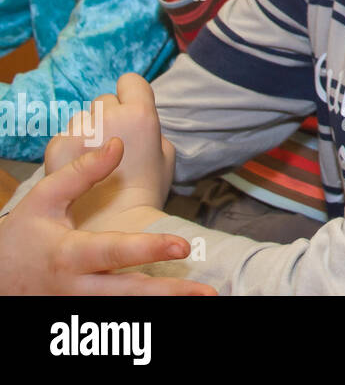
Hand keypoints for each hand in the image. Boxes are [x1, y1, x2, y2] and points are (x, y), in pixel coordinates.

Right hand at [0, 139, 214, 294]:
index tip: (182, 246)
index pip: (114, 252)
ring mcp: (82, 307)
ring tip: (205, 298)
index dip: (148, 249)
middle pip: (129, 293)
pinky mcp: (86, 315)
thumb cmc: (22, 236)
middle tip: (206, 291)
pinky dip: (148, 312)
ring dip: (167, 305)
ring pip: (128, 310)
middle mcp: (79, 287)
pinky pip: (120, 316)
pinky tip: (181, 304)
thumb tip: (118, 144)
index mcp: (70, 255)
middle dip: (168, 292)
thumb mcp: (44, 199)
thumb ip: (83, 173)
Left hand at [45, 73, 175, 231]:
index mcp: (140, 115)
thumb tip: (142, 119)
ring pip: (82, 118)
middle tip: (114, 144)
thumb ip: (154, 130)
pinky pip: (65, 136)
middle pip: (105, 101)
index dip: (132, 94)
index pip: (131, 81)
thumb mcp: (167, 156)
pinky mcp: (57, 147)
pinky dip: (71, 149)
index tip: (131, 109)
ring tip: (95, 160)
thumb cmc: (146, 191)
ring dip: (88, 132)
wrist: (113, 223)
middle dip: (109, 117)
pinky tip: (80, 169)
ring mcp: (80, 131)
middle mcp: (107, 117)